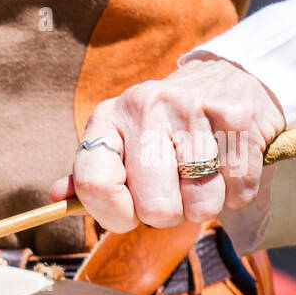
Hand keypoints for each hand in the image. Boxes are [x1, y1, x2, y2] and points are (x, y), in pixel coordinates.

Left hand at [50, 57, 285, 232]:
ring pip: (200, 203)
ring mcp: (193, 109)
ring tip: (199, 181)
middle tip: (171, 196)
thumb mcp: (119, 144)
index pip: (94, 184)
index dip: (112, 215)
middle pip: (153, 205)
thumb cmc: (161, 129)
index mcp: (107, 118)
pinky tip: (226, 171)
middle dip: (165, 215)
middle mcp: (146, 107)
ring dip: (203, 206)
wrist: (225, 78)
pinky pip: (237, 190)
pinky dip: (236, 194)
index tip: (128, 216)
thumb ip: (88, 177)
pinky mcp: (237, 117)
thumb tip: (58, 200)